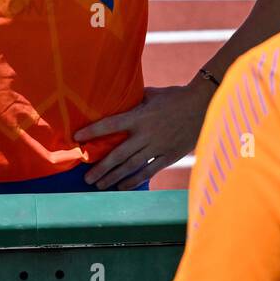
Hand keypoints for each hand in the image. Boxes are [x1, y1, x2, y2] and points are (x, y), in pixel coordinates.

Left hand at [73, 81, 212, 190]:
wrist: (202, 104)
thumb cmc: (175, 96)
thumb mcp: (151, 94)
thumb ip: (134, 101)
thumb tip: (117, 100)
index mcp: (139, 116)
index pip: (110, 124)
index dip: (92, 131)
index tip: (77, 138)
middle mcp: (146, 134)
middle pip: (118, 154)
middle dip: (101, 167)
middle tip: (86, 178)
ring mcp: (157, 146)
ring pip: (131, 166)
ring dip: (113, 177)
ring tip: (100, 185)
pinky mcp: (169, 155)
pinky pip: (149, 171)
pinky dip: (135, 180)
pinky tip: (122, 187)